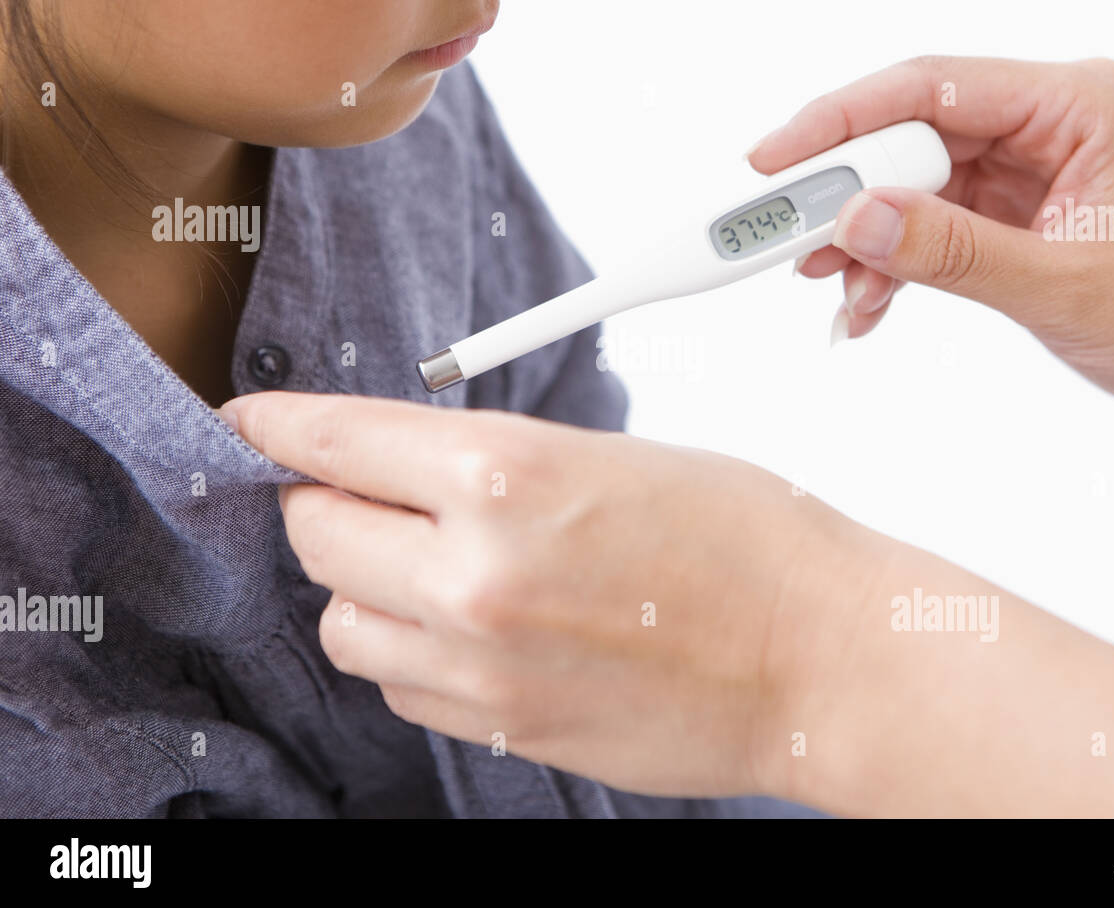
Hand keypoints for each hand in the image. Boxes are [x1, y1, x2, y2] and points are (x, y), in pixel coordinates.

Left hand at [219, 391, 1113, 816]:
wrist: (824, 659)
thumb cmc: (752, 538)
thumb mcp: (615, 457)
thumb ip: (494, 465)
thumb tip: (410, 469)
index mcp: (509, 477)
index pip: (338, 441)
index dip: (282, 427)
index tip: (251, 425)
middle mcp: (475, 574)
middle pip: (314, 534)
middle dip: (326, 503)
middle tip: (361, 492)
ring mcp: (482, 665)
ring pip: (342, 620)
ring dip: (363, 584)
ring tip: (428, 566)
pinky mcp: (503, 727)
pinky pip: (398, 683)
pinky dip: (408, 649)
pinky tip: (469, 626)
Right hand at [748, 56, 1113, 422]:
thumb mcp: (1063, 286)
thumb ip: (954, 252)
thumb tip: (856, 221)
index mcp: (1075, 106)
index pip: (930, 90)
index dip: (840, 122)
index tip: (771, 160)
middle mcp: (1046, 121)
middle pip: (909, 133)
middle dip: (843, 190)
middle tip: (780, 236)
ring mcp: (1027, 166)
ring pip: (911, 181)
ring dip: (863, 236)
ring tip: (827, 286)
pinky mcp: (1013, 209)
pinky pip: (930, 221)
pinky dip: (894, 262)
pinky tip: (869, 303)